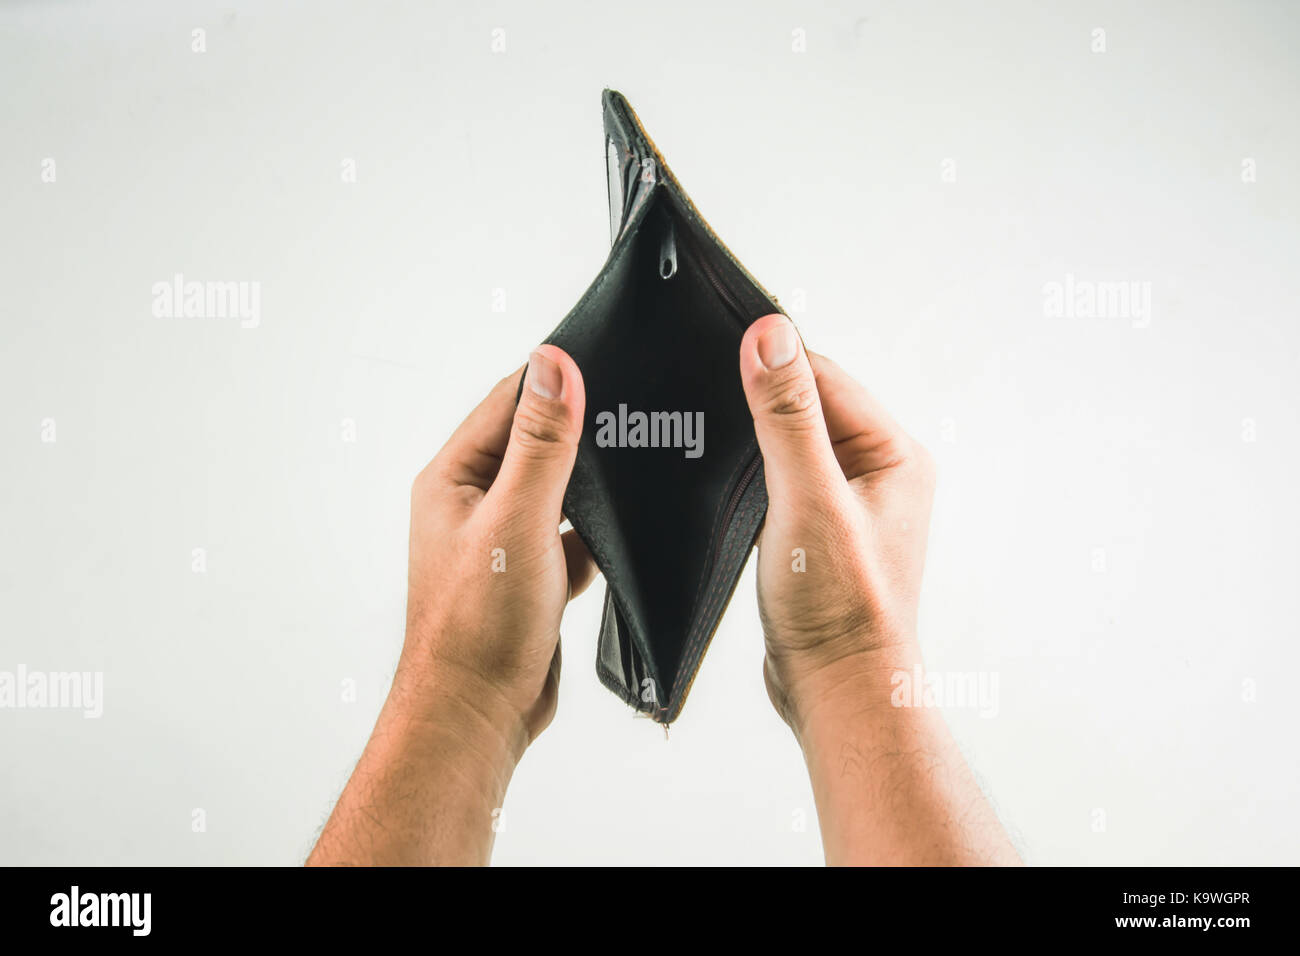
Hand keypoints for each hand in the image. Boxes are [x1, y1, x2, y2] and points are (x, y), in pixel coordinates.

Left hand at [308, 346, 593, 864]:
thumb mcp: (518, 518)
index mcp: (453, 479)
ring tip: (635, 466)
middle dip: (580, 431)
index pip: (507, 403)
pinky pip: (570, 538)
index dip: (553, 379)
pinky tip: (622, 538)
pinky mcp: (529, 576)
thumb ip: (541, 443)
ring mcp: (502, 541)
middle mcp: (473, 504)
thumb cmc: (478, 625)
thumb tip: (554, 365)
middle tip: (632, 410)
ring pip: (557, 493)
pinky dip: (595, 536)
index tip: (602, 357)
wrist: (476, 715)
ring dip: (590, 486)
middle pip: (534, 444)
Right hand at [739, 314, 934, 732]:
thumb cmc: (839, 606)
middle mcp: (878, 474)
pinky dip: (752, 476)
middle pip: (808, 407)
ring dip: (753, 440)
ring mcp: (849, 504)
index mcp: (894, 455)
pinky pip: (782, 482)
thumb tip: (770, 335)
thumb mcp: (809, 498)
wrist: (837, 690)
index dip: (773, 362)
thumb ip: (788, 416)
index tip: (718, 347)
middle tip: (702, 393)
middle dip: (759, 401)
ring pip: (791, 445)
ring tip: (707, 436)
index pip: (826, 378)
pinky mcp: (819, 532)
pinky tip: (722, 482)